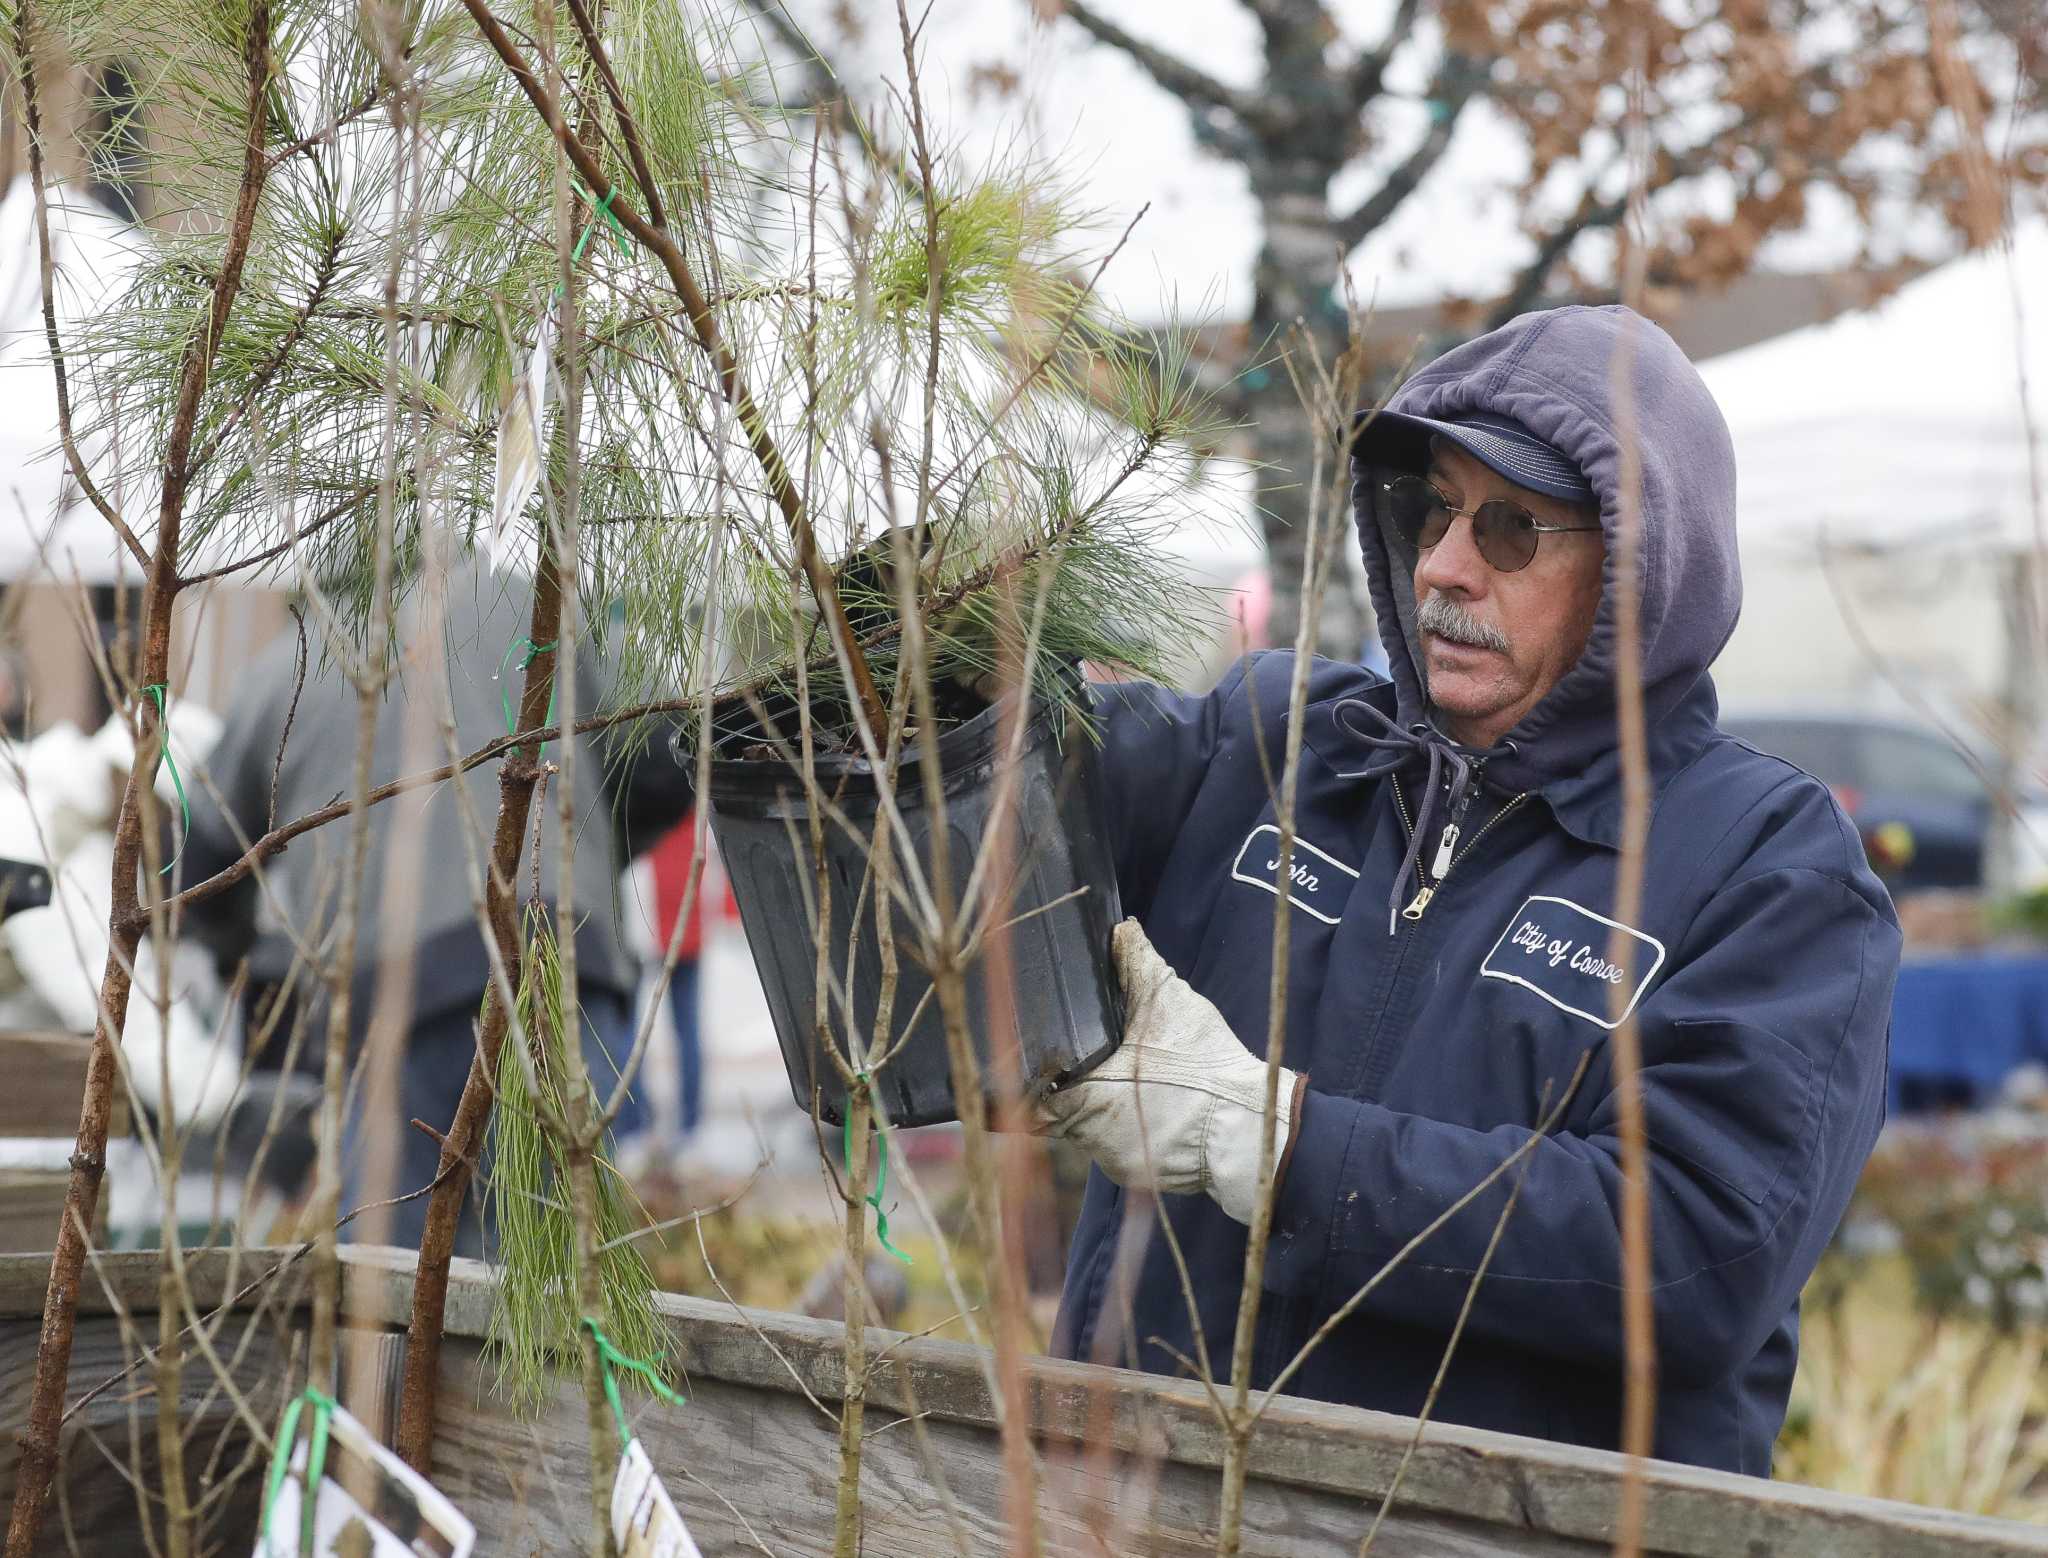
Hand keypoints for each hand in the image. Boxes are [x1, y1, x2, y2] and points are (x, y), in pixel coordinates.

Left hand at [1041, 919, 1298, 1225]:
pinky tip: (1144, 1105)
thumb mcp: (1170, 1005)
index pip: (1036, 1093)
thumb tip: (1122, 928)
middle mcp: (1091, 1137)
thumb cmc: (1205, 1066)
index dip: (1038, 1073)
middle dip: (1071, 1086)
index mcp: (1086, 1097)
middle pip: (1059, 1111)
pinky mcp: (1136, 1174)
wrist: (1250, 1127)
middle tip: (1088, 1060)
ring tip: (1122, 1079)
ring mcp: (1113, 1160)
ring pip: (1087, 1130)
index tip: (1049, 1055)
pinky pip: (1115, 1147)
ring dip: (1098, 1106)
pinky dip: (1124, 1127)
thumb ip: (1138, 964)